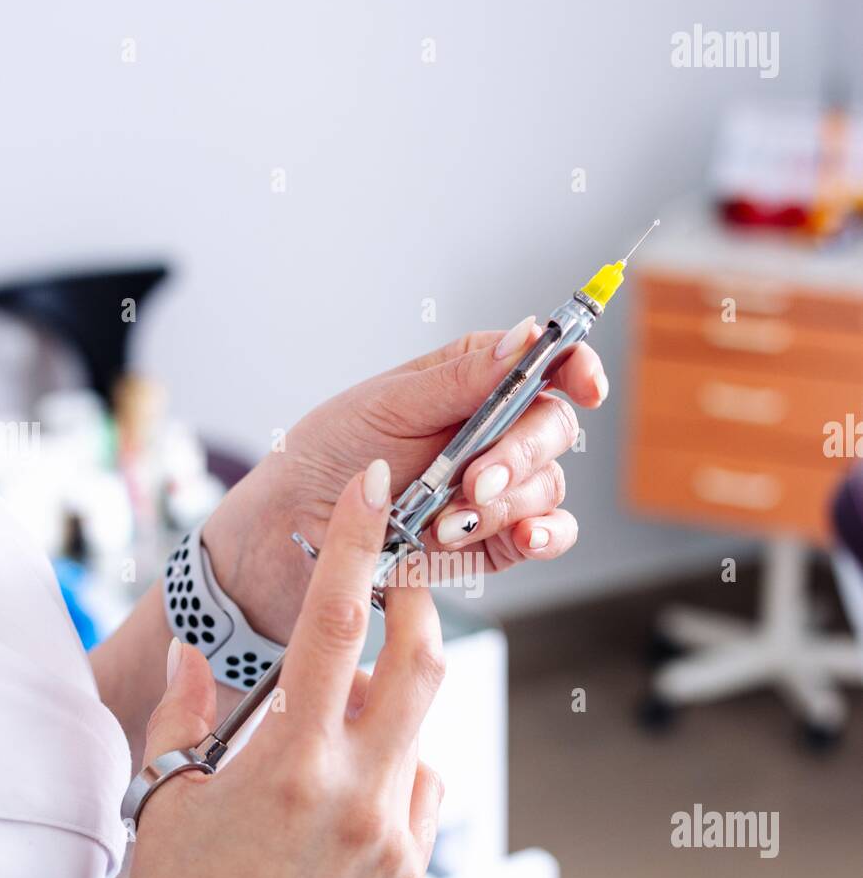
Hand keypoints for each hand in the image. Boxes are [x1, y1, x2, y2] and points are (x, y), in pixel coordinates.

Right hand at [106, 461, 444, 877]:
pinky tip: (349, 792)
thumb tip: (205, 652)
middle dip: (419, 607)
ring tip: (332, 726)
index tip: (379, 490)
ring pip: (423, 734)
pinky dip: (397, 770)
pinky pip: (423, 795)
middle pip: (425, 665)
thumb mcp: (165, 800)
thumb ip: (188, 714)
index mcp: (289, 766)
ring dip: (392, 706)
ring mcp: (395, 844)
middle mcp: (358, 799)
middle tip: (397, 583)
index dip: (358, 543)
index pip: (335, 624)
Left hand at [203, 319, 606, 644]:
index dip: (574, 368)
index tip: (585, 385)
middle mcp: (493, 433)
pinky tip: (522, 537)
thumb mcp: (386, 404)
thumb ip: (460, 378)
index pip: (544, 365)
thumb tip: (526, 337)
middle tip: (476, 479)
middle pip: (553, 428)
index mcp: (473, 383)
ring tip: (447, 521)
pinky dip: (545, 535)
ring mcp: (497, 488)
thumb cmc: (328, 454)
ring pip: (548, 486)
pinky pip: (548, 534)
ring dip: (507, 503)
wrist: (293, 529)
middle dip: (521, 454)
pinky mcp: (494, 540)